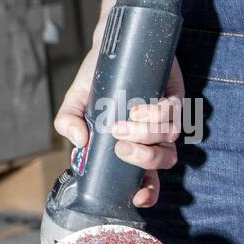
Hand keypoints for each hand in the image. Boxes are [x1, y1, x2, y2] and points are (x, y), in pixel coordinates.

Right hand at [53, 50, 184, 207]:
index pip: (148, 178)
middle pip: (163, 161)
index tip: (139, 197)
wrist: (111, 46)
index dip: (149, 192)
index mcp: (134, 146)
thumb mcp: (76, 102)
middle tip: (120, 147)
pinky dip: (156, 115)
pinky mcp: (175, 97)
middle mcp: (154, 136)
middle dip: (144, 160)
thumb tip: (78, 141)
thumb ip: (68, 122)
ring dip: (146, 135)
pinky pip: (174, 113)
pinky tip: (137, 110)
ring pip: (169, 138)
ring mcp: (166, 118)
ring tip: (121, 124)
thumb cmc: (96, 80)